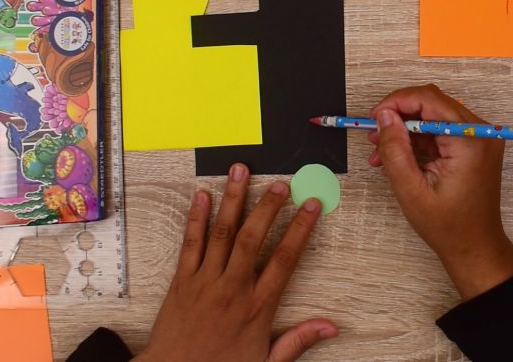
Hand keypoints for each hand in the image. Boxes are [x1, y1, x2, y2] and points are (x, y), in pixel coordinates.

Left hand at [135, 163, 336, 361]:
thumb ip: (298, 341)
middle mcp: (232, 288)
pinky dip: (196, 218)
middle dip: (268, 207)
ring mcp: (205, 281)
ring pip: (222, 232)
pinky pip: (190, 243)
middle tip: (280, 183)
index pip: (284, 259)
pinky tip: (202, 196)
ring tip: (240, 172)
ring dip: (233, 200)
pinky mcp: (182, 281)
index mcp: (256, 306)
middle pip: (252, 238)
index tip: (310, 206)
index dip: (300, 229)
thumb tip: (330, 327)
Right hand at [369, 85, 512, 299]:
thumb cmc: (448, 226)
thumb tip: (384, 116)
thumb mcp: (411, 189)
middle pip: (432, 104)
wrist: (475, 246)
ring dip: (405, 129)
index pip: (430, 100)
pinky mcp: (474, 146)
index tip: (374, 117)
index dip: (397, 102)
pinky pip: (441, 130)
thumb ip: (395, 149)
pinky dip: (418, 139)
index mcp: (470, 141)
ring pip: (434, 116)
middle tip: (373, 134)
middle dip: (399, 116)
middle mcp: (480, 133)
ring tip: (380, 151)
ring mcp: (479, 138)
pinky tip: (397, 155)